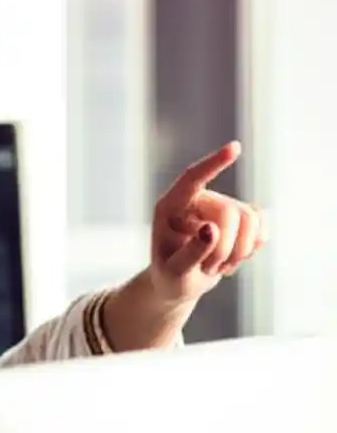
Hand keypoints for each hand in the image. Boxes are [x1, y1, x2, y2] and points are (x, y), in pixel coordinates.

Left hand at [150, 141, 266, 305]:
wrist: (180, 284)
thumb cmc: (170, 277)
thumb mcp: (174, 273)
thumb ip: (190, 253)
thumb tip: (212, 229)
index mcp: (170, 206)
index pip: (193, 178)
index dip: (214, 164)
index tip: (235, 148)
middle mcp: (196, 201)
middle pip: (230, 212)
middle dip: (224, 248)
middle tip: (207, 268)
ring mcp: (221, 207)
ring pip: (250, 220)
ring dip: (238, 252)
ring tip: (216, 265)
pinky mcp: (241, 219)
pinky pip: (262, 227)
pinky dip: (251, 249)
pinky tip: (232, 260)